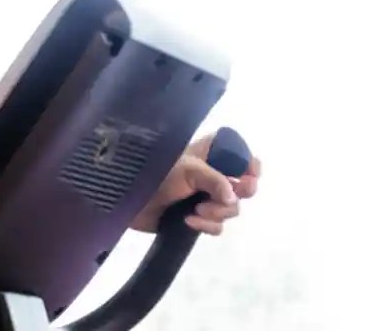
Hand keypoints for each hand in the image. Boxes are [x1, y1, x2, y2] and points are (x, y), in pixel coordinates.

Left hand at [129, 133, 262, 234]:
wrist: (129, 200)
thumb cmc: (158, 174)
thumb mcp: (189, 170)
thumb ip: (216, 180)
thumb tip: (234, 198)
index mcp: (208, 156)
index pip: (239, 154)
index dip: (249, 164)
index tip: (250, 174)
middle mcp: (210, 176)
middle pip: (244, 186)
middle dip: (239, 193)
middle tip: (231, 195)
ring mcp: (204, 198)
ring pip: (232, 209)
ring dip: (218, 211)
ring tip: (197, 209)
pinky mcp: (196, 218)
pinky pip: (217, 226)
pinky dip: (207, 225)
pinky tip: (189, 221)